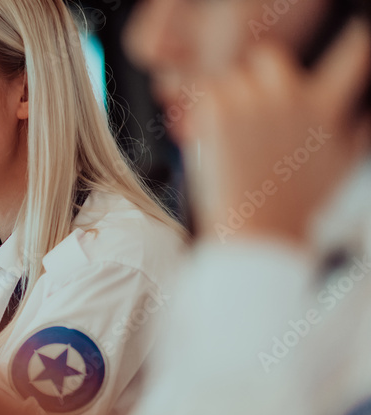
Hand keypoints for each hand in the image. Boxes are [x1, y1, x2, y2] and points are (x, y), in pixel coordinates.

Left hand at [183, 20, 370, 246]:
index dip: (352, 43)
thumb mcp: (339, 169)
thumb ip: (352, 135)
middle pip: (268, 56)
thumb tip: (361, 120)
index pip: (352, 56)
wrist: (260, 236)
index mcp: (325, 109)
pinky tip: (208, 137)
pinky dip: (200, 111)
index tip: (352, 35)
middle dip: (255, 78)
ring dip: (225, 101)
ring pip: (229, 78)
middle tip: (246, 110)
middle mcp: (292, 99)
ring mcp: (253, 104)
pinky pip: (204, 92)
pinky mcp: (219, 114)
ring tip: (227, 137)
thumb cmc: (296, 212)